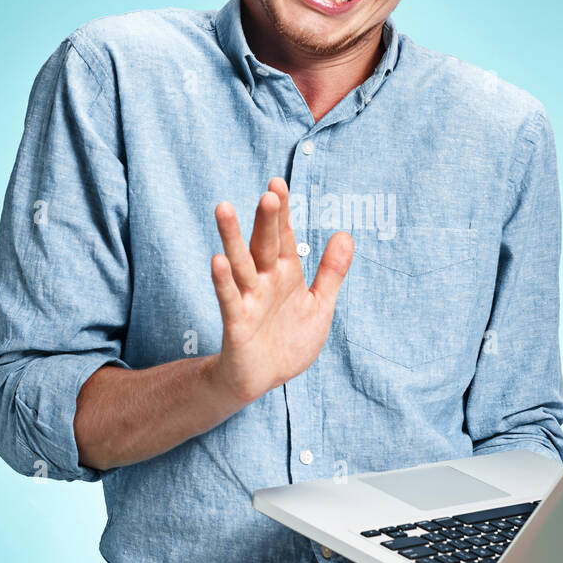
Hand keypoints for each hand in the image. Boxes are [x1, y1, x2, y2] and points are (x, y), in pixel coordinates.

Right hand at [209, 177, 352, 403]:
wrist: (263, 379)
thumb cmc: (288, 340)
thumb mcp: (319, 305)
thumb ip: (332, 271)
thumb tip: (345, 233)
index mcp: (285, 274)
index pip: (284, 237)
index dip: (283, 212)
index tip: (278, 183)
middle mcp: (265, 281)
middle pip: (264, 244)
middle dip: (266, 219)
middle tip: (269, 192)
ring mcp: (249, 300)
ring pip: (240, 264)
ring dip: (233, 237)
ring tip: (225, 208)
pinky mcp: (237, 323)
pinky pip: (230, 299)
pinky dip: (223, 280)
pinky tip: (217, 260)